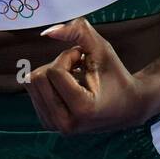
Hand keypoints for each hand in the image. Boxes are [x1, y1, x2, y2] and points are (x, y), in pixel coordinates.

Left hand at [23, 17, 150, 133]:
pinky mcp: (49, 124)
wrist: (128, 106)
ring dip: (51, 74)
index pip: (53, 71)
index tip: (84, 59)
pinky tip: (67, 87)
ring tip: (74, 77)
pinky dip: (48, 84)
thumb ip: (78, 31)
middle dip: (57, 65)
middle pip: (37, 79)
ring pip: (31, 85)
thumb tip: (46, 32)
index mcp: (82, 109)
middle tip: (78, 68)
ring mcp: (55, 127)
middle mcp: (66, 124)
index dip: (68, 56)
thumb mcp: (102, 49)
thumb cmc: (116, 75)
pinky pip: (32, 93)